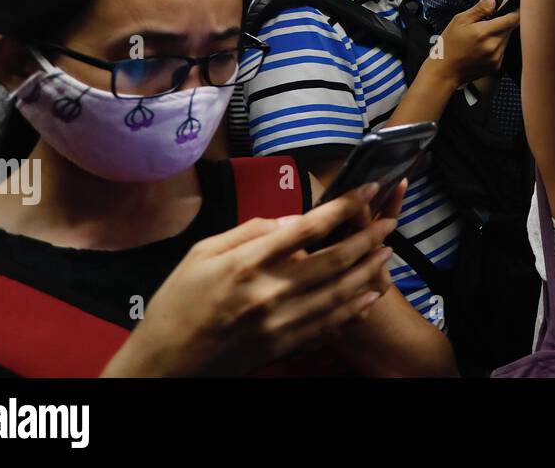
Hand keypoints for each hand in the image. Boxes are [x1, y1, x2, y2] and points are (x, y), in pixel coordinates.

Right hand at [103, 183, 396, 376]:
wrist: (164, 364)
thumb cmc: (177, 304)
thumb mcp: (201, 253)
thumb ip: (248, 231)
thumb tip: (290, 220)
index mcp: (248, 261)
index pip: (309, 227)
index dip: (344, 206)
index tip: (368, 190)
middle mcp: (269, 290)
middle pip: (334, 259)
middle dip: (368, 237)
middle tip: (390, 222)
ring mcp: (279, 322)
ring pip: (339, 292)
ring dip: (369, 270)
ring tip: (387, 252)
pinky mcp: (283, 345)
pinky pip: (329, 324)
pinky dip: (355, 307)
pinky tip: (371, 293)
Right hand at [434, 0, 520, 85]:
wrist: (445, 71)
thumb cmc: (449, 44)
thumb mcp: (459, 21)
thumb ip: (479, 9)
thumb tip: (493, 0)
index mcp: (484, 33)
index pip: (512, 19)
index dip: (515, 10)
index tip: (513, 4)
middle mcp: (493, 46)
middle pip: (510, 29)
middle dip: (505, 22)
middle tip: (492, 20)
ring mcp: (496, 58)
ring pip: (507, 39)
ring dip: (501, 34)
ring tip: (485, 34)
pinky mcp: (496, 66)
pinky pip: (503, 50)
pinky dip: (497, 45)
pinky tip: (484, 46)